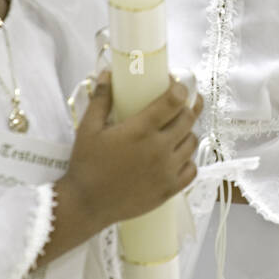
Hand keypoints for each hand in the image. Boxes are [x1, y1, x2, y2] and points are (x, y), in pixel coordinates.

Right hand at [47, 73, 200, 260]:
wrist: (86, 205)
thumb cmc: (86, 165)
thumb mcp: (88, 128)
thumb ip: (101, 99)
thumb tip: (108, 74)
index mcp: (141, 130)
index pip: (174, 100)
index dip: (179, 87)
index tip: (175, 84)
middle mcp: (159, 148)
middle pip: (188, 118)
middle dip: (186, 106)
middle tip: (178, 104)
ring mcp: (167, 170)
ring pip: (192, 142)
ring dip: (187, 132)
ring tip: (176, 129)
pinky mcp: (170, 189)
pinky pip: (192, 169)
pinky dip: (189, 160)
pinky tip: (178, 156)